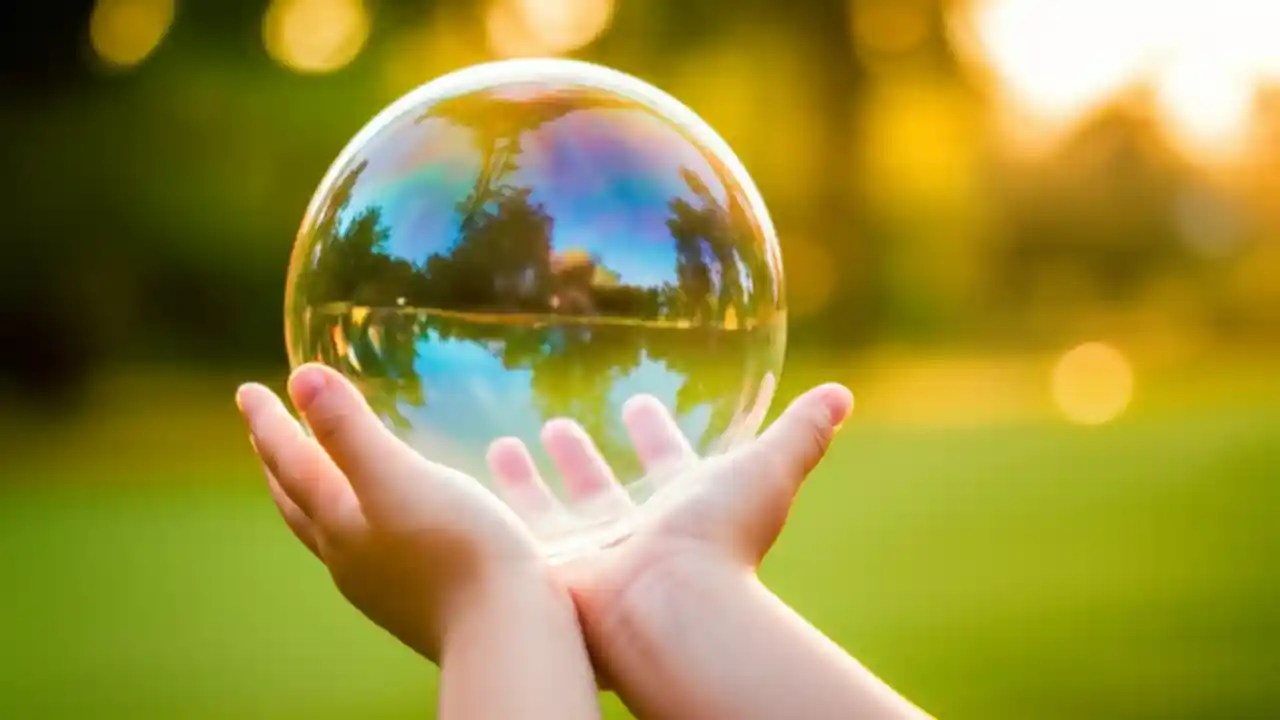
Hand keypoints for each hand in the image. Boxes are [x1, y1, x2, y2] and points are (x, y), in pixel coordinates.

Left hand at [235, 363, 547, 660]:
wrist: (504, 632)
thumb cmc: (458, 549)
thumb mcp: (400, 479)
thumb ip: (350, 430)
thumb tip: (302, 376)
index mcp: (340, 523)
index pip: (291, 465)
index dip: (269, 424)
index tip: (247, 389)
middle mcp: (349, 556)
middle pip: (299, 503)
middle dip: (281, 463)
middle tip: (267, 432)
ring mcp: (381, 584)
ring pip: (331, 531)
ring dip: (317, 496)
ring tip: (320, 473)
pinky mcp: (418, 600)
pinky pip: (372, 551)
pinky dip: (363, 521)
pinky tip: (391, 523)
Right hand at [484, 376, 853, 683]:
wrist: (667, 608)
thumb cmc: (718, 541)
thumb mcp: (766, 472)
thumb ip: (802, 433)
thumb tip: (844, 394)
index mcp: (682, 510)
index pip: (668, 463)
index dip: (655, 434)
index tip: (639, 400)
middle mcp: (633, 536)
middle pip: (602, 492)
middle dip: (582, 458)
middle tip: (558, 424)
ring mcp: (589, 557)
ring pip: (550, 513)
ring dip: (528, 480)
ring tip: (504, 443)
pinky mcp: (545, 570)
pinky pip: (512, 532)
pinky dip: (496, 503)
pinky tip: (469, 474)